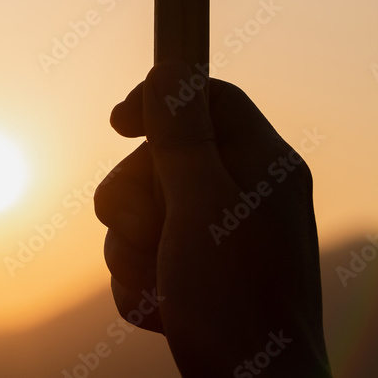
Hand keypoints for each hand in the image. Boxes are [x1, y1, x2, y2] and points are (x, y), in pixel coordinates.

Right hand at [94, 63, 332, 376]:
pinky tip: (164, 310)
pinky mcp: (196, 274)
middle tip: (153, 234)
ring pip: (140, 211)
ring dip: (133, 250)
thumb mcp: (202, 205)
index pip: (206, 98)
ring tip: (162, 285)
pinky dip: (140, 281)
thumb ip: (180, 134)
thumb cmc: (236, 301)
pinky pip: (141, 255)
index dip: (157, 100)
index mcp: (261, 165)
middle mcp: (242, 195)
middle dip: (136, 200)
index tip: (116, 123)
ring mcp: (218, 238)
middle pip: (158, 158)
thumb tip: (170, 67)